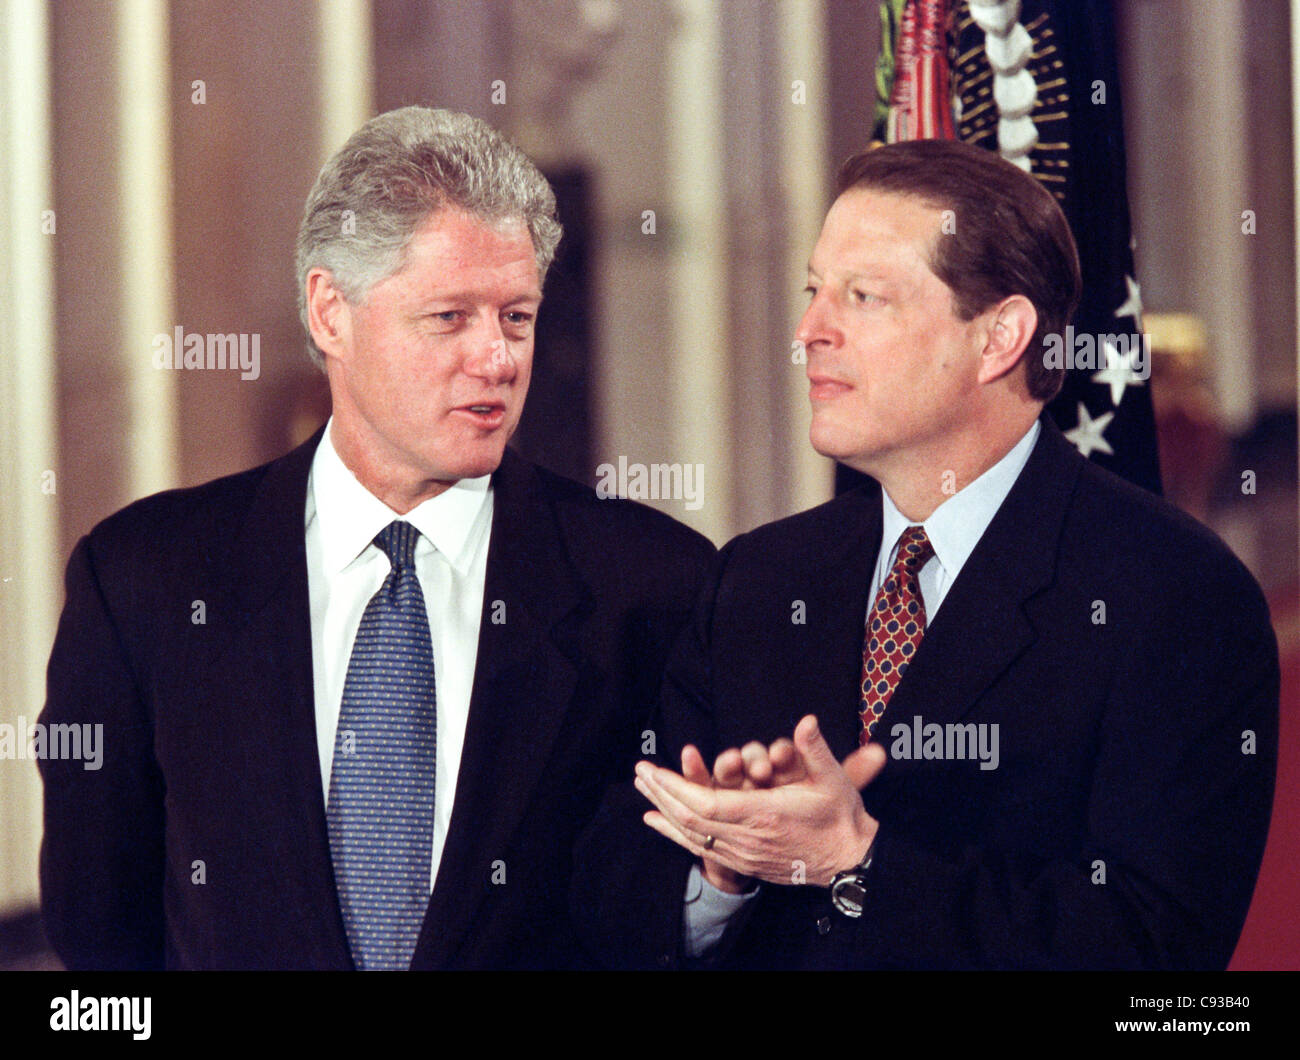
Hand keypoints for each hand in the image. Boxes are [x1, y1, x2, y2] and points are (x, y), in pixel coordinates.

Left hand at [636, 715, 887, 887]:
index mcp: (763, 815)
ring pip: (692, 834)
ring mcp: (744, 854)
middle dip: (661, 793)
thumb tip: (805, 721)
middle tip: (639, 772)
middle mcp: (748, 839)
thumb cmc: (840, 816)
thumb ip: (815, 749)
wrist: (850, 861)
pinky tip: (655, 822)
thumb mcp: (834, 779)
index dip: (674, 787)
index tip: (652, 769)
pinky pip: (701, 848)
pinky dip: (674, 834)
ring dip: (664, 809)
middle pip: (690, 818)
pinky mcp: (745, 863)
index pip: (704, 803)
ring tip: (643, 789)